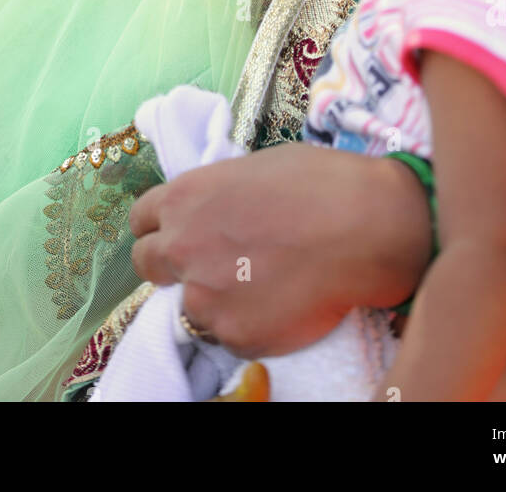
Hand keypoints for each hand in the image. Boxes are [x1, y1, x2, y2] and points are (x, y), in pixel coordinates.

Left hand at [129, 142, 431, 357]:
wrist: (364, 226)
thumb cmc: (319, 183)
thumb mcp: (252, 169)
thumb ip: (216, 196)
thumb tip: (214, 212)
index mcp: (184, 199)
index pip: (141, 221)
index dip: (160, 227)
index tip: (177, 233)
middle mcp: (182, 248)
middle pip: (148, 264)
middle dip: (172, 265)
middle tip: (210, 263)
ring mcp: (206, 297)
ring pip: (192, 306)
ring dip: (215, 298)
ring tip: (261, 284)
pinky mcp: (236, 336)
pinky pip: (230, 334)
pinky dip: (249, 323)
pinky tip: (282, 302)